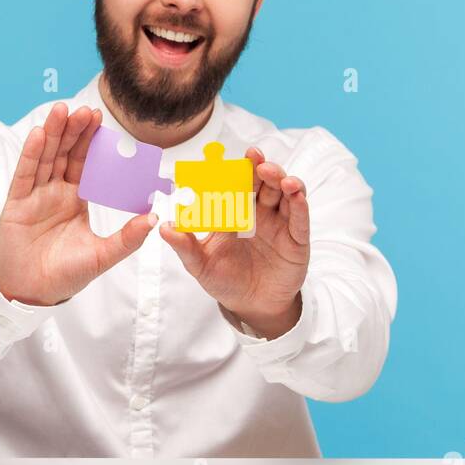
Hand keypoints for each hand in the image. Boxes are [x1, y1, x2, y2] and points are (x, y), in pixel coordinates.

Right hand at [0, 102, 157, 305]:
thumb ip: (127, 238)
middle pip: (65, 154)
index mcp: (75, 199)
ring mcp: (35, 196)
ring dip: (54, 133)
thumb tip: (154, 218)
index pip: (85, 163)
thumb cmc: (66, 275)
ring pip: (45, 157)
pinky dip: (32, 154)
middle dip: (75, 131)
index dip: (91, 142)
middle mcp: (55, 192)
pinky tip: (40, 134)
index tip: (101, 120)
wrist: (33, 293)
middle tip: (86, 110)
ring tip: (63, 110)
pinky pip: (25, 175)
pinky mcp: (17, 204)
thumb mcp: (102, 256)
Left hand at [159, 147, 309, 338]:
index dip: (232, 171)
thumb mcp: (200, 265)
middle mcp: (259, 212)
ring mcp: (280, 223)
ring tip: (275, 175)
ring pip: (284, 193)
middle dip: (259, 168)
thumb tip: (163, 227)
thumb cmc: (225, 281)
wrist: (251, 306)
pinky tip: (296, 193)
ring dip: (282, 179)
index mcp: (235, 212)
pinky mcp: (297, 239)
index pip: (234, 185)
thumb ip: (184, 246)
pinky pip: (300, 218)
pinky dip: (300, 204)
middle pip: (262, 183)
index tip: (224, 159)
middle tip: (254, 158)